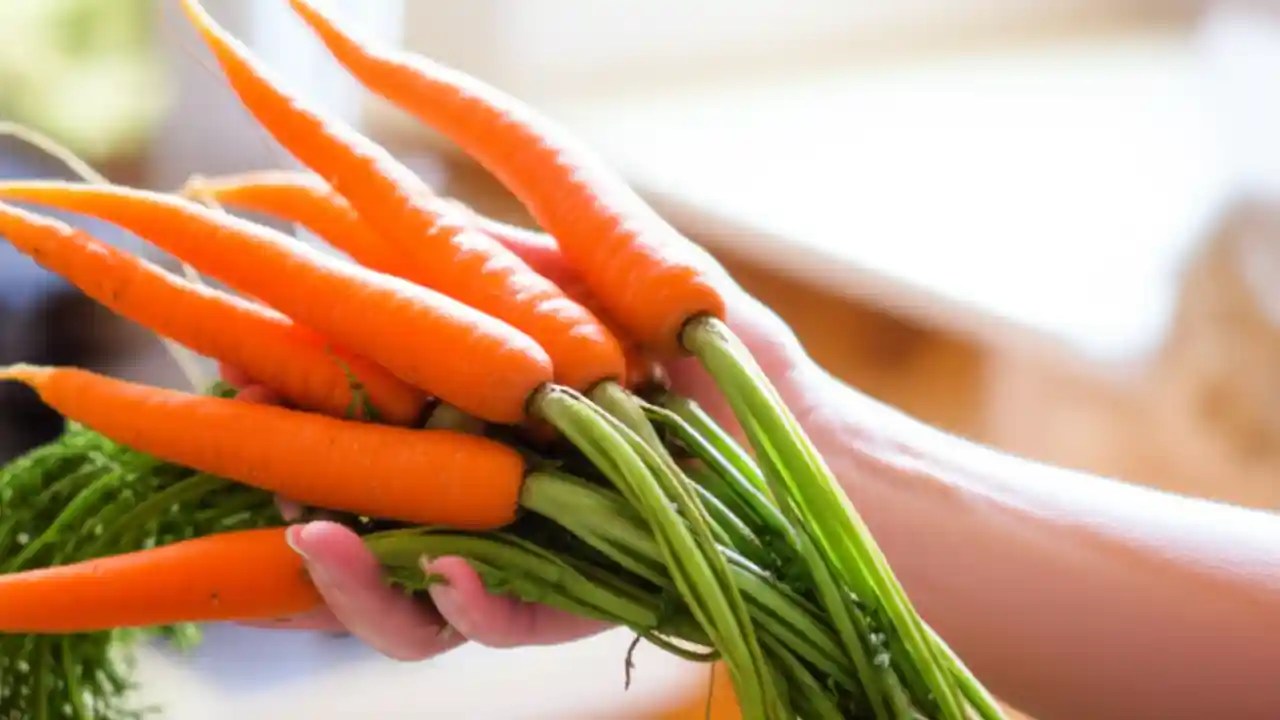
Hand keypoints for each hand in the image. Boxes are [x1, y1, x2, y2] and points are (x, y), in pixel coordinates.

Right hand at [221, 255, 829, 661]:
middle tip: (251, 462)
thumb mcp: (589, 278)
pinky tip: (451, 569)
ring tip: (319, 534)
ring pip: (407, 596)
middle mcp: (476, 496)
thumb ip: (493, 260)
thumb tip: (374, 211)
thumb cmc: (700, 349)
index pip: (352, 423)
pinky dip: (469, 600)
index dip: (287, 405)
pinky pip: (503, 621)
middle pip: (358, 519)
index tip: (234, 369)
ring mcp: (517, 558)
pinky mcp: (570, 606)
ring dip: (352, 576)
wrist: (800, 433)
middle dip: (292, 497)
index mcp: (466, 420)